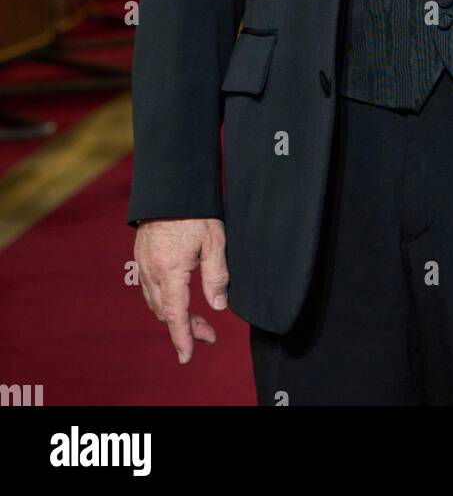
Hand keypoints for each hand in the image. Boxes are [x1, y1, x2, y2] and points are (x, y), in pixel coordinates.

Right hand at [135, 217, 227, 363]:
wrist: (169, 186)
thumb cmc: (194, 211)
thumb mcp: (214, 241)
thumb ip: (216, 275)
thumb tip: (219, 306)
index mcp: (171, 271)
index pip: (176, 314)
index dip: (182, 338)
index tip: (187, 357)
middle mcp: (153, 272)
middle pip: (166, 312)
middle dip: (186, 328)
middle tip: (209, 335)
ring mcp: (144, 265)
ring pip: (156, 303)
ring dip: (175, 316)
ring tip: (197, 321)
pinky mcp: (141, 258)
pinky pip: (150, 289)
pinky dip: (164, 302)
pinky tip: (177, 300)